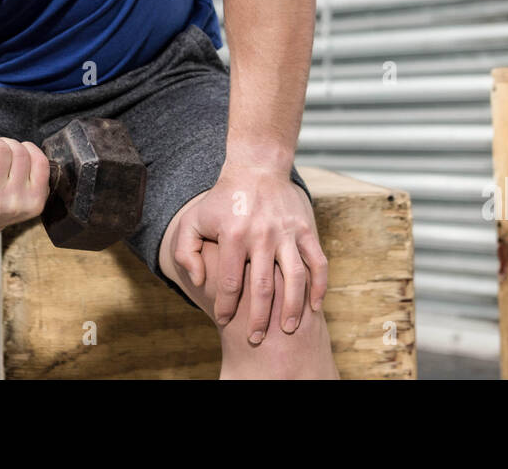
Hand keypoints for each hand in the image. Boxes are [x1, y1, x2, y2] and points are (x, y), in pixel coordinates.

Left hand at [174, 161, 328, 344]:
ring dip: (293, 308)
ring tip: (289, 329)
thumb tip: (199, 281)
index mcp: (234, 235)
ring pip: (295, 278)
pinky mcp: (306, 230)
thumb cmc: (223, 199)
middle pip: (262, 287)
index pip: (231, 282)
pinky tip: (315, 306)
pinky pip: (318, 262)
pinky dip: (319, 286)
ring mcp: (287, 233)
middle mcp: (262, 236)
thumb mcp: (194, 220)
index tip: (224, 320)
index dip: (226, 306)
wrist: (257, 168)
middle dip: (259, 318)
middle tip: (255, 339)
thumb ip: (187, 251)